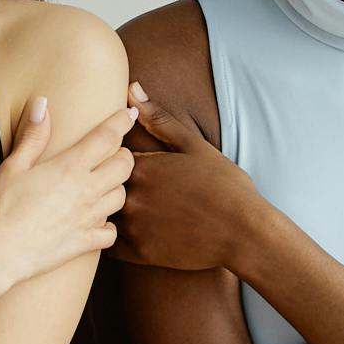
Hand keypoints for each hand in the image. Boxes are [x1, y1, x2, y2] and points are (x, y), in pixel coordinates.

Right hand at [0, 89, 138, 290]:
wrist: (0, 252)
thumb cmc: (2, 207)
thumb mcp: (13, 166)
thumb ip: (33, 135)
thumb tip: (42, 104)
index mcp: (69, 167)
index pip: (106, 137)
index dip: (121, 121)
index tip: (128, 114)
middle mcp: (86, 190)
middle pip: (124, 166)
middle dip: (124, 155)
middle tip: (115, 152)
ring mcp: (89, 218)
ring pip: (121, 197)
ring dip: (116, 187)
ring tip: (105, 183)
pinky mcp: (86, 242)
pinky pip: (111, 232)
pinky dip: (109, 225)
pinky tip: (98, 221)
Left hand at [109, 80, 263, 270]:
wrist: (244, 232)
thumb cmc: (224, 185)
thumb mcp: (194, 146)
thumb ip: (158, 119)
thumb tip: (132, 89)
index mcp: (140, 167)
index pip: (105, 156)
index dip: (112, 158)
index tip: (120, 161)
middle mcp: (130, 196)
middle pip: (100, 186)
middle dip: (104, 184)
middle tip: (116, 186)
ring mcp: (133, 227)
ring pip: (102, 216)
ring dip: (106, 211)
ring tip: (120, 210)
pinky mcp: (139, 254)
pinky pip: (110, 246)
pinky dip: (112, 238)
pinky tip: (128, 232)